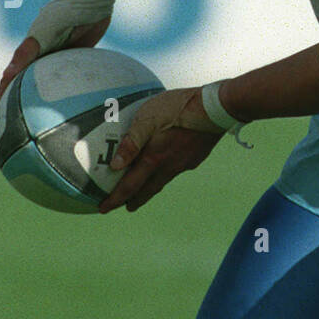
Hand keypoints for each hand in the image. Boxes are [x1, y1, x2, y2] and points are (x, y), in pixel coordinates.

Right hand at [0, 17, 111, 116]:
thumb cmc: (67, 9)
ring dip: (43, 101)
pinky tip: (73, 105)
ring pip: (47, 83)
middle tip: (17, 127)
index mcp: (30, 50)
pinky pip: (69, 77)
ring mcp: (59, 54)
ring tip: (42, 121)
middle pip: (27, 84)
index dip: (2, 97)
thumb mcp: (47, 29)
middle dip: (19, 104)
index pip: (11, 79)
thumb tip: (8, 74)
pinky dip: (67, 90)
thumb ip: (30, 50)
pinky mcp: (75, 53)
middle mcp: (42, 54)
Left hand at [99, 87, 226, 213]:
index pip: (130, 185)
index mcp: (154, 158)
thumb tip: (115, 166)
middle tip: (125, 207)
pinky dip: (166, 174)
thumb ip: (131, 142)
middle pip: (148, 190)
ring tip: (144, 190)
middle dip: (134, 200)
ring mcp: (184, 163)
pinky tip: (168, 166)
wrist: (216, 109)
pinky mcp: (195, 157)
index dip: (115, 199)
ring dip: (150, 189)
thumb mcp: (147, 119)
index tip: (103, 208)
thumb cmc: (179, 109)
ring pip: (163, 181)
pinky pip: (176, 170)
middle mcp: (169, 166)